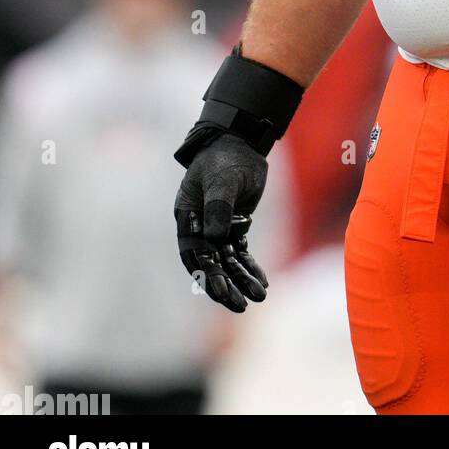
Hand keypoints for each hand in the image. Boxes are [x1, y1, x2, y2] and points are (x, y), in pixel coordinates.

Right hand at [174, 134, 268, 312]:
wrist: (240, 144)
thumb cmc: (224, 159)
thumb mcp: (221, 180)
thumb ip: (218, 206)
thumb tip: (214, 236)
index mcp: (188, 217)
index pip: (193, 253)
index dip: (205, 274)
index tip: (219, 291)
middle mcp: (199, 227)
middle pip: (210, 264)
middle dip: (225, 285)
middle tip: (240, 305)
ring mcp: (217, 228)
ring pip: (227, 262)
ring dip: (240, 280)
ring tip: (258, 297)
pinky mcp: (234, 227)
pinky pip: (240, 253)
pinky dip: (250, 267)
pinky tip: (261, 282)